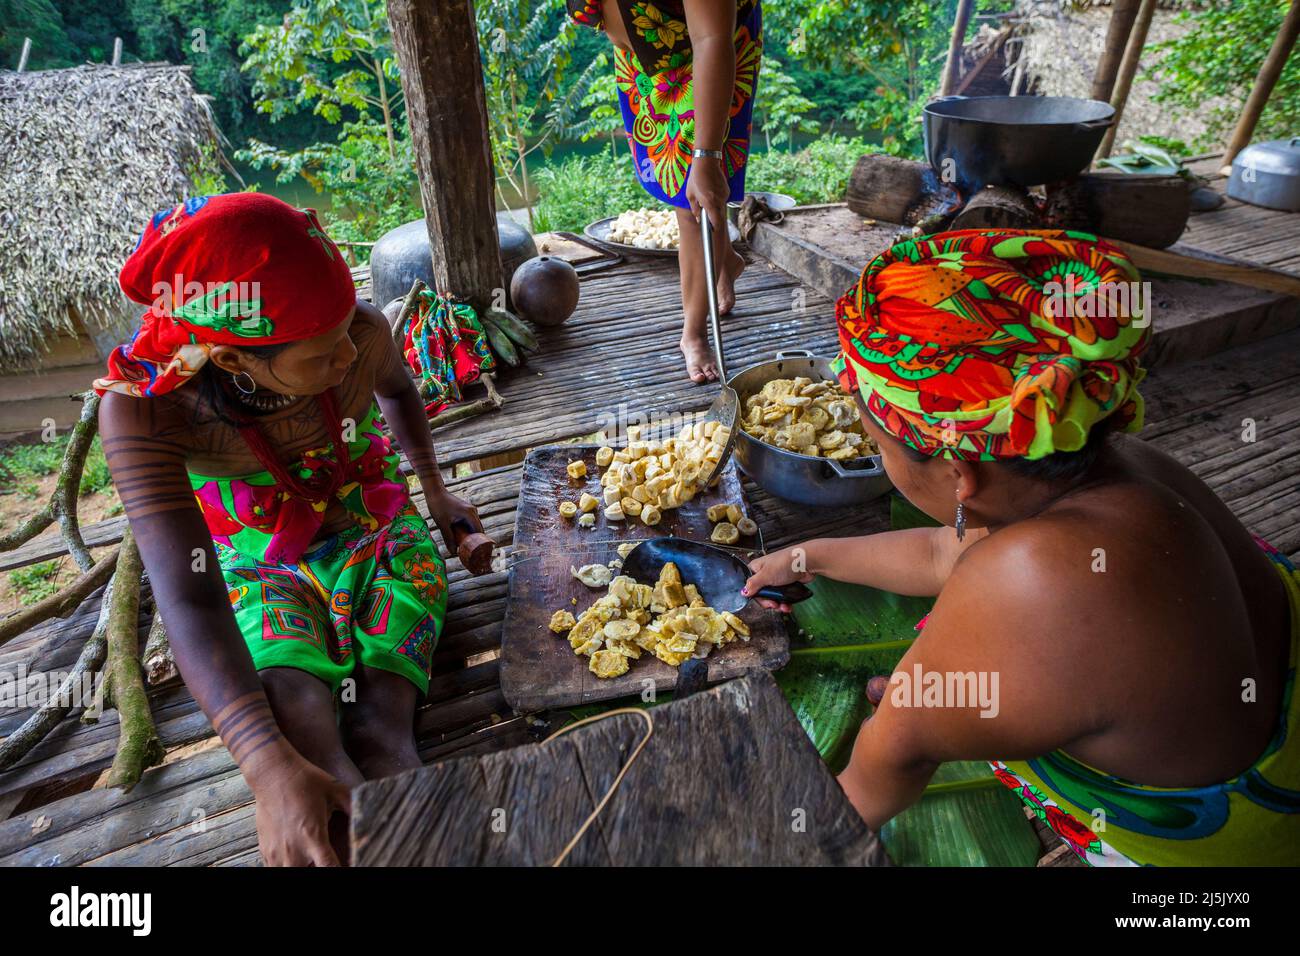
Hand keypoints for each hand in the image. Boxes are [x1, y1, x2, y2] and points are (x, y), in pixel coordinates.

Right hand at [250, 751, 350, 866]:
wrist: (273, 773)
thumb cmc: (305, 780)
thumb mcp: (336, 790)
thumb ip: (353, 807)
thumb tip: (370, 816)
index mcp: (313, 836)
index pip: (330, 868)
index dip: (341, 869)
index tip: (349, 864)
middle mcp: (294, 850)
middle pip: (310, 874)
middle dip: (321, 869)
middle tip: (328, 858)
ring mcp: (277, 853)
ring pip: (292, 874)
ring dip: (305, 868)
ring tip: (313, 858)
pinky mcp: (266, 851)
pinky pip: (277, 869)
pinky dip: (289, 866)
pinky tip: (298, 856)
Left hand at [424, 485, 482, 558]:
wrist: (435, 492)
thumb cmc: (438, 506)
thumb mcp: (442, 524)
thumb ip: (448, 538)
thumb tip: (453, 552)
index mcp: (470, 514)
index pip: (479, 532)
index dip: (478, 543)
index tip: (474, 552)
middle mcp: (473, 511)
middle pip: (478, 529)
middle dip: (474, 540)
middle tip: (467, 551)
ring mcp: (470, 510)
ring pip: (474, 526)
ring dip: (470, 535)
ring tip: (463, 545)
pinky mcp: (466, 510)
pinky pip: (470, 522)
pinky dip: (467, 529)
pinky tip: (460, 536)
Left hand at [685, 155, 728, 231]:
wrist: (706, 162)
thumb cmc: (696, 178)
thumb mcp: (690, 195)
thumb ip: (695, 209)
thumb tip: (698, 218)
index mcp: (709, 203)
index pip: (716, 222)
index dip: (714, 227)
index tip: (711, 230)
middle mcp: (719, 201)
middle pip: (718, 214)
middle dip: (712, 214)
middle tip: (704, 208)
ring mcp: (724, 195)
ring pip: (720, 206)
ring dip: (714, 205)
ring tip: (705, 194)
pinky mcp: (727, 190)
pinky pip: (722, 198)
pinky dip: (717, 198)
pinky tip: (711, 189)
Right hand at [742, 544, 816, 612]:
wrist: (806, 562)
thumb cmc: (785, 563)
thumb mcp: (765, 575)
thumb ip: (753, 585)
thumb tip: (743, 592)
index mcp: (756, 568)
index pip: (750, 586)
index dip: (756, 596)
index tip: (764, 601)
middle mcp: (765, 573)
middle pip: (762, 593)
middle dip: (769, 602)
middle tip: (774, 605)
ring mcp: (776, 579)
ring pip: (773, 596)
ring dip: (778, 604)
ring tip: (784, 607)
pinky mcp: (786, 583)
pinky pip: (782, 596)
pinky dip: (785, 602)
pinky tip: (788, 606)